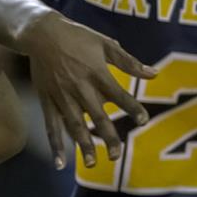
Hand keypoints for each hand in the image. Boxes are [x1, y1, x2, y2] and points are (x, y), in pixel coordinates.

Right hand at [16, 12, 157, 169]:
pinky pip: (51, 126)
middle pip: (97, 116)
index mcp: (96, 72)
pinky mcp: (47, 100)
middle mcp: (79, 87)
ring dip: (83, 145)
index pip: (118, 95)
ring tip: (92, 163)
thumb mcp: (105, 43)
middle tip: (117, 156)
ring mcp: (61, 96)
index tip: (143, 120)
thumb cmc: (76, 36)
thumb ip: (129, 62)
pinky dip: (55, 145)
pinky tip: (60, 164)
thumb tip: (155, 74)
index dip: (132, 107)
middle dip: (108, 137)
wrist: (40, 33)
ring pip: (74, 125)